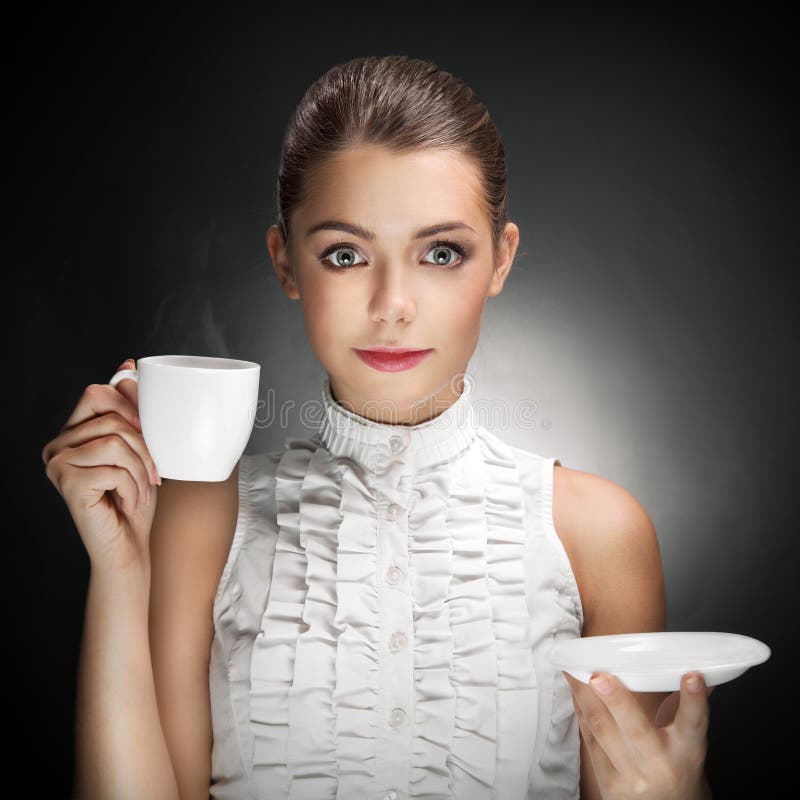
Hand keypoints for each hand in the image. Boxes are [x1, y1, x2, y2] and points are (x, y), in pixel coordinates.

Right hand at [42, 357, 160, 572]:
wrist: (128, 546)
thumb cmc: (134, 499)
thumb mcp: (139, 449)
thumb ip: (131, 411)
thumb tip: (127, 367)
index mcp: (72, 432)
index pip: (96, 393)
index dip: (130, 406)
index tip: (147, 433)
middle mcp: (57, 445)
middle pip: (112, 418)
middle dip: (143, 445)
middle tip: (152, 472)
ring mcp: (57, 463)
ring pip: (116, 441)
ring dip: (141, 469)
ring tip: (143, 489)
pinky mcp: (67, 482)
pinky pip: (115, 468)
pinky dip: (133, 486)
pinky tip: (129, 502)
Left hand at [564, 670, 713, 798]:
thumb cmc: (678, 769)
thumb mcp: (691, 744)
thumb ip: (689, 709)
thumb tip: (700, 670)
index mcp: (687, 752)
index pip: (693, 724)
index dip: (694, 701)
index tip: (692, 676)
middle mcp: (661, 766)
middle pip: (636, 730)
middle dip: (617, 701)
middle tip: (600, 677)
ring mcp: (632, 777)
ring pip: (603, 731)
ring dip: (585, 698)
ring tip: (574, 671)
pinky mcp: (608, 783)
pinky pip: (590, 740)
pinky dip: (581, 711)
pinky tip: (574, 689)